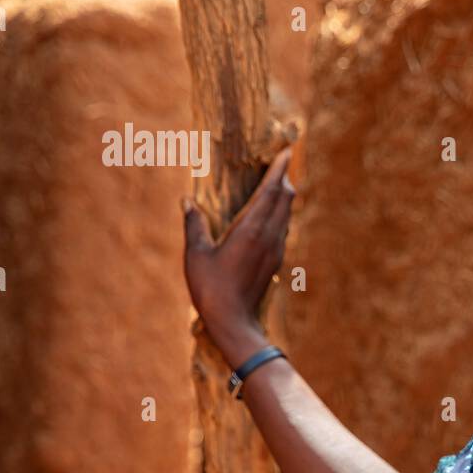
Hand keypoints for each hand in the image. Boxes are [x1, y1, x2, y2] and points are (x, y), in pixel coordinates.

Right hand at [182, 146, 295, 367]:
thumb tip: (187, 201)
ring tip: (278, 182)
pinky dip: (280, 213)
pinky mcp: (275, 260)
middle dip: (284, 177)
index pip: (271, 191)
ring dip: (283, 196)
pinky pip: (282, 228)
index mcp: (252, 229)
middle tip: (282, 160)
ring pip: (286, 214)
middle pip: (285, 199)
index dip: (279, 169)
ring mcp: (275, 249)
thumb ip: (194, 225)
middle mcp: (269, 236)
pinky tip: (272, 214)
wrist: (235, 321)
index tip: (285, 151)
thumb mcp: (196, 254)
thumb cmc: (211, 288)